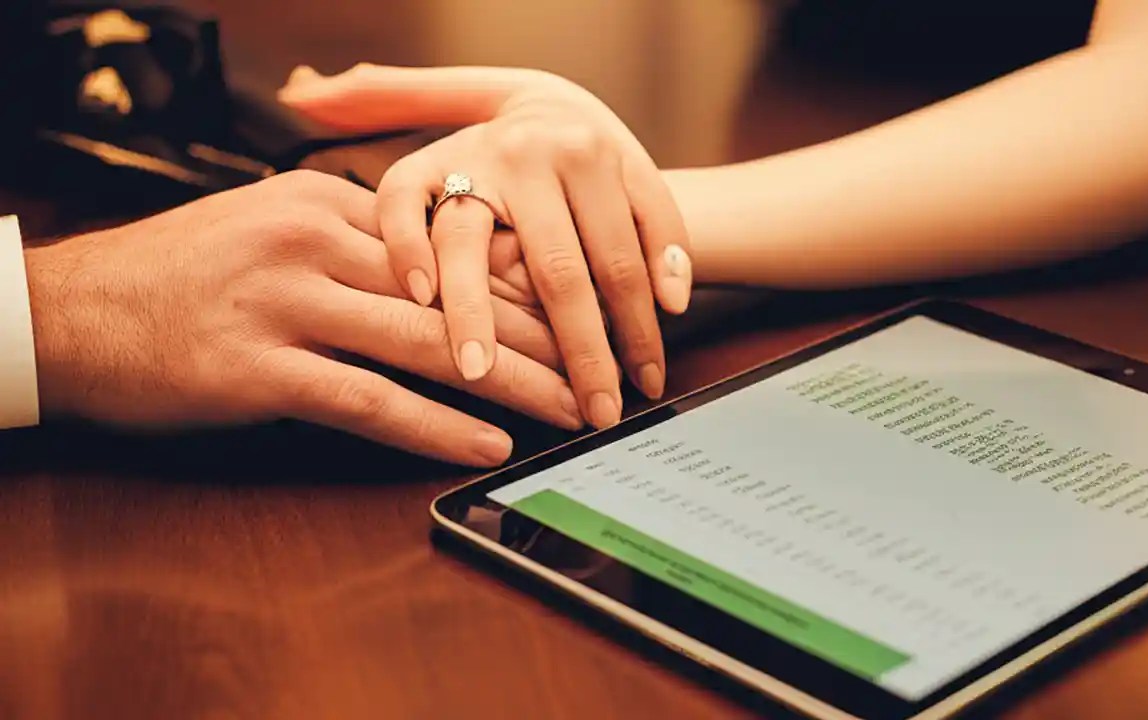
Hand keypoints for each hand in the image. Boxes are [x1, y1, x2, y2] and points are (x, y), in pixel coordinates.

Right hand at [23, 170, 582, 465]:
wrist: (72, 312)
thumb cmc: (177, 277)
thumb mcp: (268, 229)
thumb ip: (349, 245)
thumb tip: (436, 276)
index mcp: (324, 204)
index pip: (452, 247)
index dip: (525, 285)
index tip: (581, 314)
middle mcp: (314, 244)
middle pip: (458, 293)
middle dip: (544, 334)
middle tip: (605, 366)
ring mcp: (285, 304)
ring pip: (429, 346)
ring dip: (513, 382)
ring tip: (574, 409)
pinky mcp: (258, 369)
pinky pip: (367, 401)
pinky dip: (435, 426)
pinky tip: (486, 443)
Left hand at [279, 64, 693, 429]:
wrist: (566, 97)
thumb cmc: (489, 132)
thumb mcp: (422, 128)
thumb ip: (373, 121)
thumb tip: (301, 92)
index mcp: (468, 154)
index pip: (456, 237)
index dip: (464, 307)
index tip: (468, 368)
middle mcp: (529, 155)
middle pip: (553, 272)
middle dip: (572, 353)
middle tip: (583, 414)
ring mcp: (589, 159)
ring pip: (610, 261)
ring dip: (626, 333)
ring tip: (631, 391)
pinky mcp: (637, 163)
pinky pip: (656, 224)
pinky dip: (667, 271)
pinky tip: (670, 320)